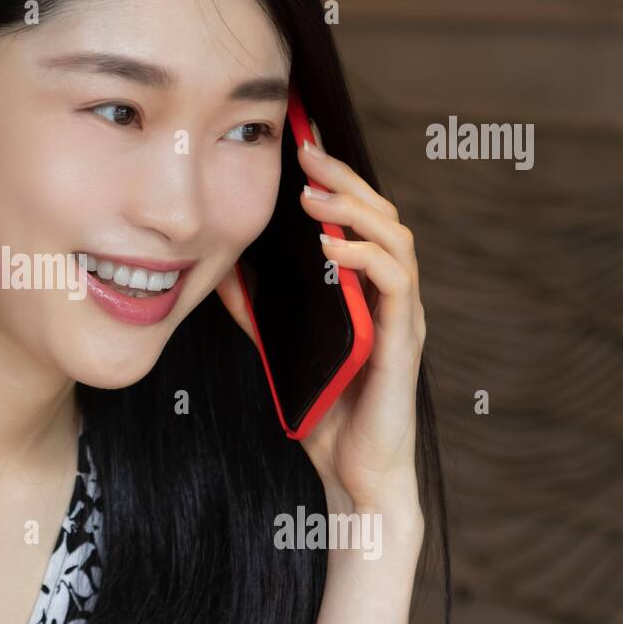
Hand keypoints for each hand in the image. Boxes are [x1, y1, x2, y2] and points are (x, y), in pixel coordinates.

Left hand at [217, 121, 425, 518]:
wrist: (354, 477)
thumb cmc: (325, 413)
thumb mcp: (278, 349)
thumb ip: (255, 310)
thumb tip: (221, 270)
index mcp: (364, 292)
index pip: (357, 220)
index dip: (333, 180)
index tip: (301, 146)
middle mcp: (390, 296)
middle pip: (380, 214)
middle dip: (343, 178)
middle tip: (306, 150)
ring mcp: (401, 316)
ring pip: (396, 238)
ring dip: (354, 210)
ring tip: (312, 195)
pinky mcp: (401, 341)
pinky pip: (395, 284)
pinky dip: (366, 257)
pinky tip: (332, 245)